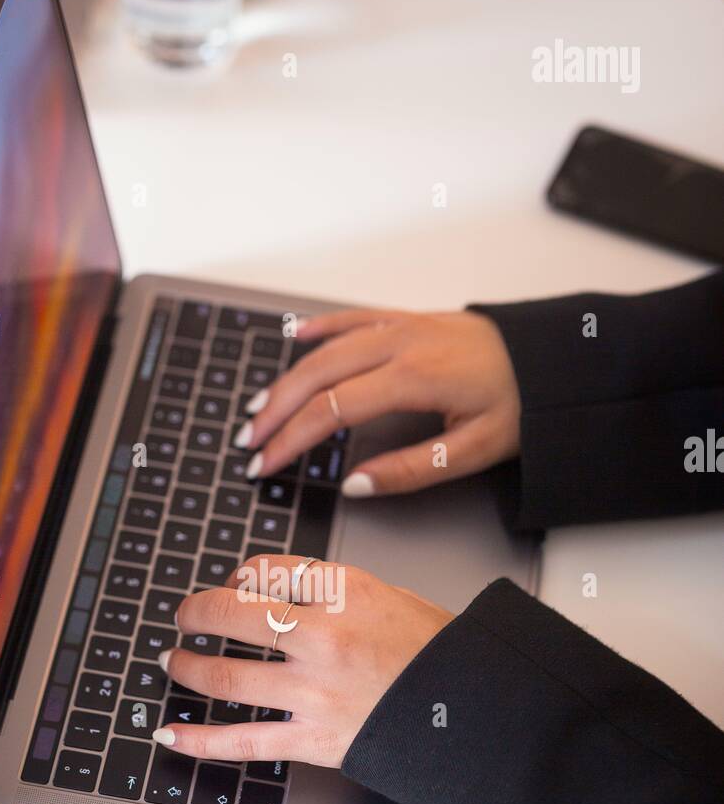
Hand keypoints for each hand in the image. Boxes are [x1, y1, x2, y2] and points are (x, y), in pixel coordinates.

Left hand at [153, 557, 452, 767]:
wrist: (477, 712)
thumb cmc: (440, 655)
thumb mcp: (390, 598)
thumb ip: (331, 593)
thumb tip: (271, 592)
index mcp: (346, 592)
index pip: (268, 569)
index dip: (239, 576)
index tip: (232, 585)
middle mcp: (323, 636)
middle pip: (232, 615)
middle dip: (196, 613)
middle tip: (184, 616)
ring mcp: (314, 691)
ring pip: (226, 675)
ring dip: (189, 668)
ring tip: (175, 663)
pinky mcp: (315, 739)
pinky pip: (243, 741)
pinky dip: (201, 740)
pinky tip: (172, 733)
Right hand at [235, 308, 520, 495]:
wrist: (555, 357)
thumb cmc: (522, 403)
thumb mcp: (473, 450)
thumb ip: (410, 471)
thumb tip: (355, 485)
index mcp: (413, 378)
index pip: (331, 410)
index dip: (291, 439)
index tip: (266, 464)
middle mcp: (400, 344)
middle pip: (316, 375)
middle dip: (275, 411)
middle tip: (249, 443)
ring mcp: (403, 326)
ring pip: (327, 347)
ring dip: (287, 377)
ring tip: (258, 407)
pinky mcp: (410, 319)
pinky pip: (354, 318)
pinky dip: (321, 327)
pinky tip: (297, 338)